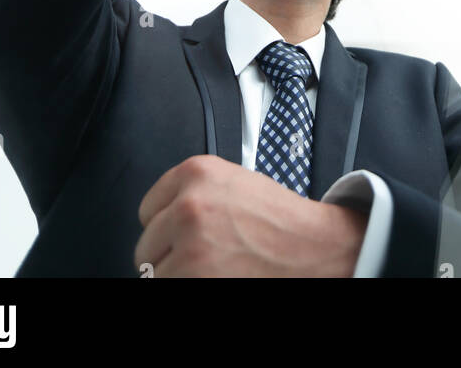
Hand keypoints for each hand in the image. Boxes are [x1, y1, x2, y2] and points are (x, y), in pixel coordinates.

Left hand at [134, 155, 366, 277]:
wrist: (313, 249)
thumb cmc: (279, 220)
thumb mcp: (233, 182)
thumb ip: (194, 192)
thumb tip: (161, 219)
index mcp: (196, 173)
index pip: (147, 209)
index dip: (166, 227)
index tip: (182, 235)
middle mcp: (188, 205)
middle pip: (146, 245)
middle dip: (170, 255)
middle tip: (205, 257)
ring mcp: (190, 245)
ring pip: (156, 274)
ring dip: (178, 276)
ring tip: (214, 269)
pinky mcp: (194, 278)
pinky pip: (170, 288)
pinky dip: (188, 287)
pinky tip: (215, 279)